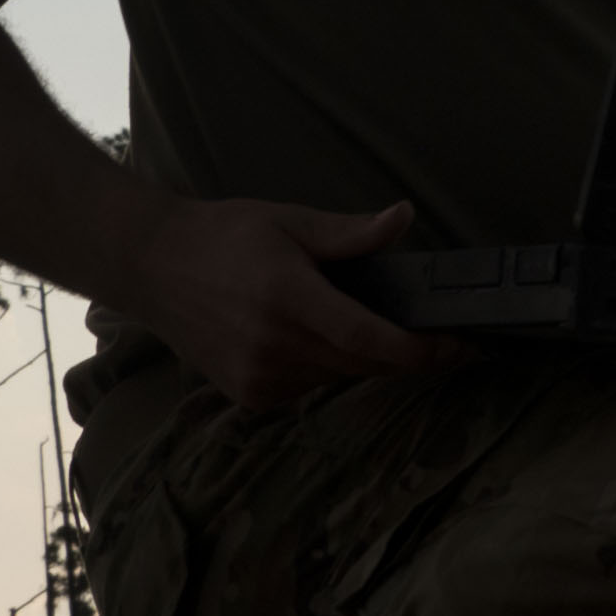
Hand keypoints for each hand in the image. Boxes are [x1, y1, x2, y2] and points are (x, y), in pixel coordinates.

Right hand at [133, 194, 460, 411]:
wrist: (151, 266)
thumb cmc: (224, 236)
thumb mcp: (289, 222)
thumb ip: (350, 233)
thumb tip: (404, 219)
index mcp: (288, 300)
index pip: (370, 340)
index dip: (424, 351)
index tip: (464, 346)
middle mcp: (274, 348)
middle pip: (365, 364)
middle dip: (411, 355)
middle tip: (447, 339)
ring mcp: (259, 378)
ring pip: (341, 377)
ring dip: (366, 358)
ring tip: (376, 325)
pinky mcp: (250, 396)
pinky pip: (312, 386)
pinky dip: (328, 365)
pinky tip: (318, 337)